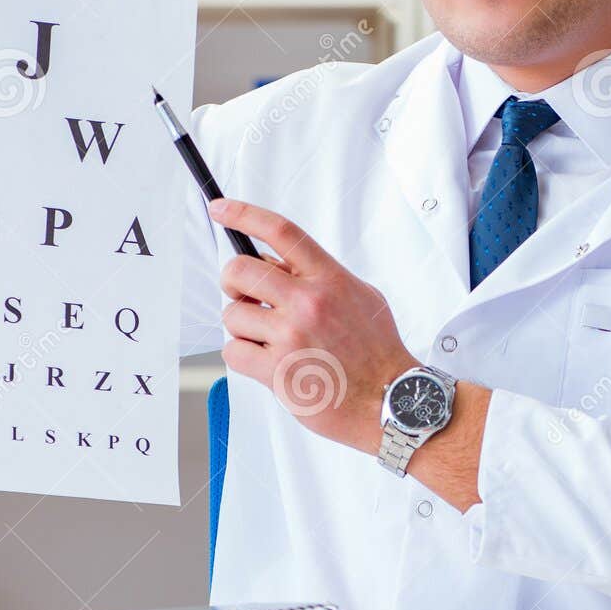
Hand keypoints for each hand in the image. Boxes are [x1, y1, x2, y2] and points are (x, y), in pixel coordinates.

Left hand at [211, 198, 418, 454]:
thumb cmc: (376, 352)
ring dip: (244, 326)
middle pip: (240, 270)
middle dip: (233, 281)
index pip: (281, 232)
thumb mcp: (361, 297)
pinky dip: (243, 355)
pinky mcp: (277, 370)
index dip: (244, 214)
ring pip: (233, 314)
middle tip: (245, 295)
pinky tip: (267, 361)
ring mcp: (291, 336)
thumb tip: (278, 264)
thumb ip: (321, 277)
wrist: (390, 399)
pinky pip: (233, 350)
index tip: (220, 210)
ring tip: (270, 339)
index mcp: (329, 279)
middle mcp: (308, 302)